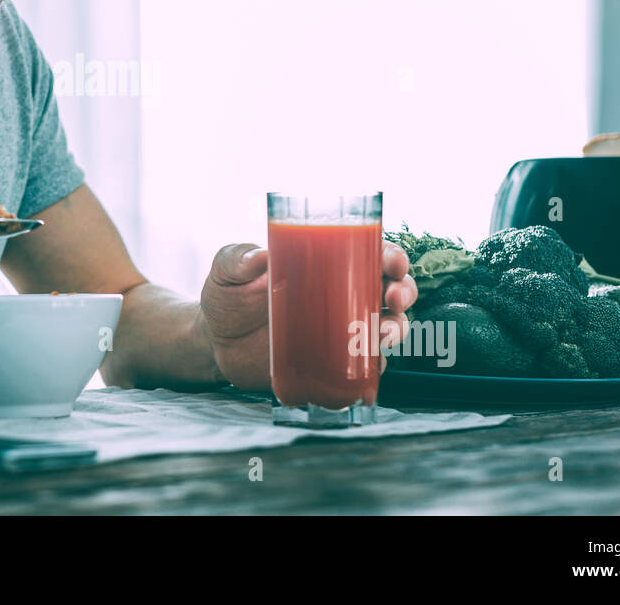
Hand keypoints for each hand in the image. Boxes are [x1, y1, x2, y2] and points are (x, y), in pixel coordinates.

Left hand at [198, 240, 418, 390]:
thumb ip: (237, 259)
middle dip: (403, 291)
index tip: (393, 262)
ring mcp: (337, 329)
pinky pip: (364, 364)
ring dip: (396, 328)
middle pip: (388, 289)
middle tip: (394, 296)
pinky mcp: (331, 361)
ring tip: (385, 332)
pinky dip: (375, 366)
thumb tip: (261, 256)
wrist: (216, 343)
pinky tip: (371, 364)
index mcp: (322, 263)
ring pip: (384, 326)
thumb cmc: (227, 297)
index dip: (389, 256)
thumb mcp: (226, 270)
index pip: (367, 253)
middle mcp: (338, 294)